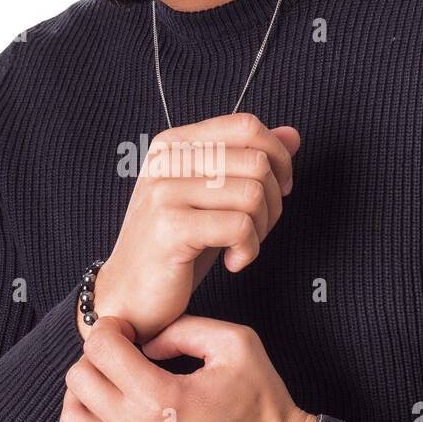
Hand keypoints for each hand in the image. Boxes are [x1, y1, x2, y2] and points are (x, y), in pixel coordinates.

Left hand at [60, 313, 315, 421]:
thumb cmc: (263, 406)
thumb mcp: (235, 345)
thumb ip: (183, 328)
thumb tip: (144, 338)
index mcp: (161, 399)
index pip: (99, 350)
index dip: (111, 330)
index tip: (128, 333)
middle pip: (77, 381)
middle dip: (97, 359)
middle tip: (123, 357)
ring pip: (73, 420)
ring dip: (89, 395)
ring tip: (118, 387)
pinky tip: (138, 418)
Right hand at [78, 113, 300, 345]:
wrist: (129, 295)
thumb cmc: (175, 246)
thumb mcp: (215, 197)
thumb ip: (248, 162)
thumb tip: (293, 136)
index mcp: (174, 144)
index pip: (245, 126)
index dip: (278, 158)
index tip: (279, 190)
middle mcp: (166, 160)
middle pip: (256, 161)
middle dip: (273, 201)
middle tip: (256, 231)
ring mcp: (164, 191)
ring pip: (252, 193)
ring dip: (261, 229)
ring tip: (242, 247)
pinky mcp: (170, 226)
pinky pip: (239, 226)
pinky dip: (249, 250)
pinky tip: (234, 262)